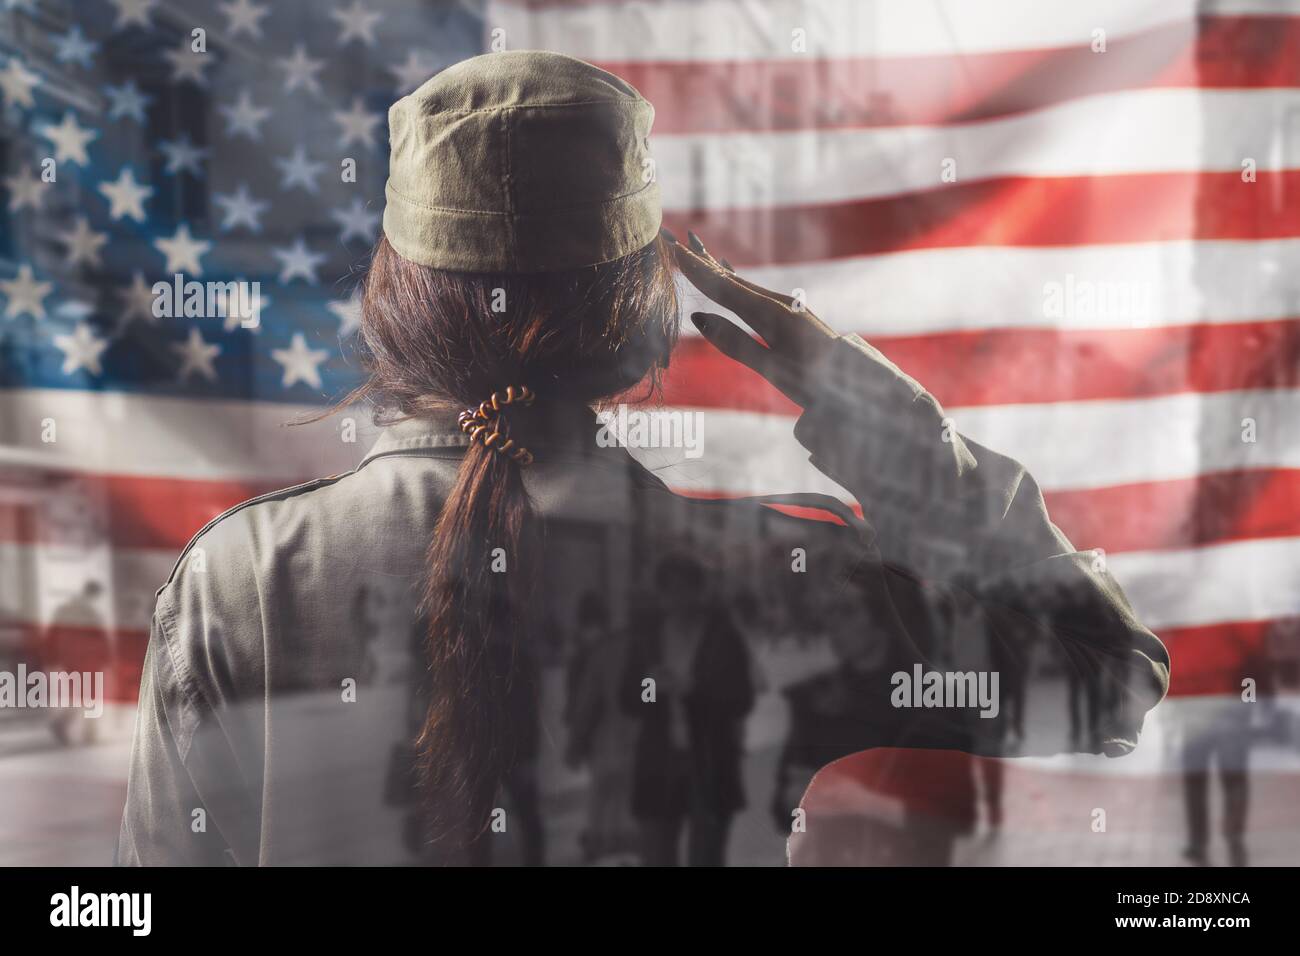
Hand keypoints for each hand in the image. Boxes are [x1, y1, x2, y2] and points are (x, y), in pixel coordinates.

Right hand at [665, 228, 839, 408]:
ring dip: (713, 264)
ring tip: (692, 245)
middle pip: (727, 276)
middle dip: (697, 257)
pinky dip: (733, 277)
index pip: (721, 286)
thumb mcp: (771, 368)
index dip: (693, 267)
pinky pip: (751, 290)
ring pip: (739, 280)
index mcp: (769, 314)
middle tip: (670, 234)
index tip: (670, 246)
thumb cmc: (814, 382)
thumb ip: (735, 342)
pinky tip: (727, 269)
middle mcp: (775, 302)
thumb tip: (698, 317)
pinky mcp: (788, 313)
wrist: (857, 385)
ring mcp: (783, 305)